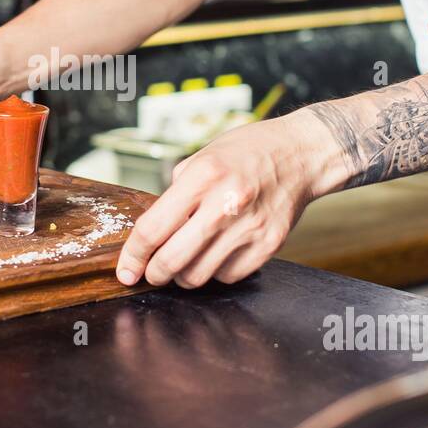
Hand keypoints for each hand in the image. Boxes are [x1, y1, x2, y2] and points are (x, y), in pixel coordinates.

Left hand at [115, 111, 327, 288]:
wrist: (300, 154)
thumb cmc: (247, 152)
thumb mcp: (202, 156)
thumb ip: (176, 193)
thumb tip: (151, 231)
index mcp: (203, 176)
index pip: (153, 228)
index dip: (133, 256)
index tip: (126, 269)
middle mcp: (226, 203)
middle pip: (172, 260)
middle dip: (154, 274)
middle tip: (151, 272)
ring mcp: (250, 227)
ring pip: (199, 275)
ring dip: (184, 276)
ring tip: (185, 261)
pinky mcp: (269, 245)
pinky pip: (228, 276)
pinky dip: (215, 272)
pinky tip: (216, 254)